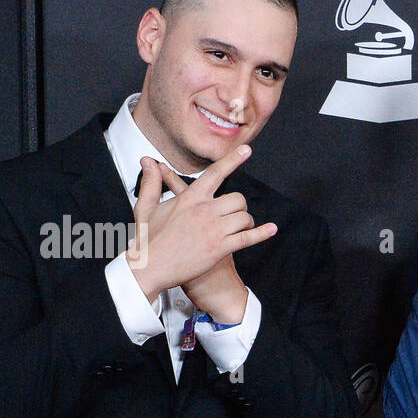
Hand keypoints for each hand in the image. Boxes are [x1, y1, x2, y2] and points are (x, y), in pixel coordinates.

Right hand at [129, 145, 275, 306]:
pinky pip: (247, 238)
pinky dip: (261, 233)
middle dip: (238, 206)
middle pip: (237, 198)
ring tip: (239, 227)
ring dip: (245, 222)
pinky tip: (271, 229)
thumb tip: (148, 162)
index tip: (246, 150)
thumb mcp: (146, 207)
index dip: (232, 160)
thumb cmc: (148, 240)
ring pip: (244, 216)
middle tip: (233, 214)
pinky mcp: (220, 248)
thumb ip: (151, 183)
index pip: (215, 173)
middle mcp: (205, 211)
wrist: (150, 268)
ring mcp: (214, 230)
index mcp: (190, 199)